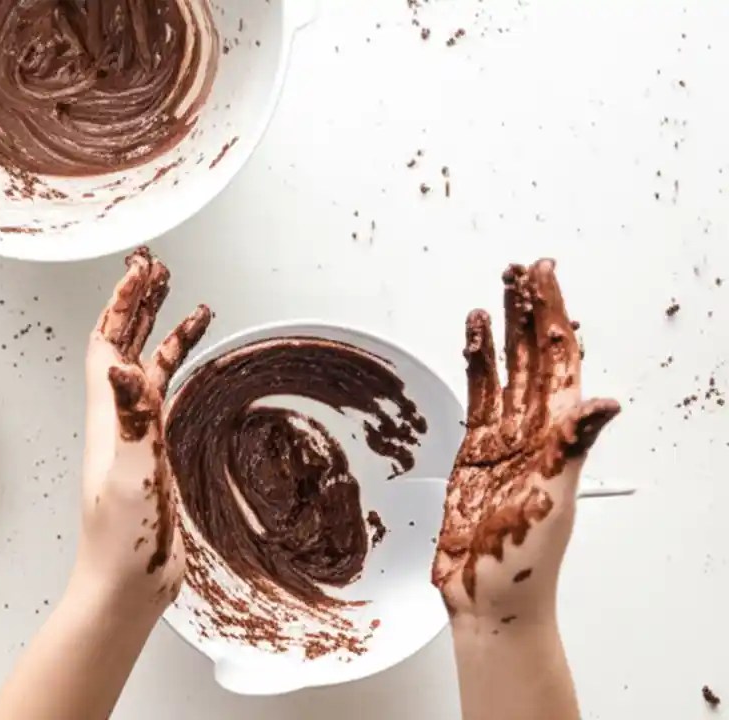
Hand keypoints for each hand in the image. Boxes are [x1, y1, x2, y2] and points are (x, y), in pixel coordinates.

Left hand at [76, 248, 210, 612]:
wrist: (125, 589)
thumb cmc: (122, 544)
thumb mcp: (131, 477)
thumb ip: (131, 421)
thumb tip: (123, 366)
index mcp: (108, 418)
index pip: (109, 343)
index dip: (123, 303)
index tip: (142, 268)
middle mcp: (118, 422)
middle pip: (125, 346)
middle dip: (140, 304)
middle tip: (158, 268)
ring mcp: (135, 440)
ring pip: (148, 370)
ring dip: (162, 333)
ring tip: (186, 303)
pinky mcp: (154, 459)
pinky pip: (166, 401)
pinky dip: (179, 373)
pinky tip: (193, 367)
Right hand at [432, 260, 619, 620]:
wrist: (488, 600)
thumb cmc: (524, 563)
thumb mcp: (555, 502)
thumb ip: (574, 449)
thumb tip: (605, 403)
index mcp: (557, 436)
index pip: (558, 361)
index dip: (553, 317)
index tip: (546, 277)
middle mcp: (533, 431)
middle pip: (533, 355)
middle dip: (530, 309)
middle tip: (523, 267)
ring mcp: (503, 441)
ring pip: (506, 369)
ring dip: (504, 329)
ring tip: (498, 290)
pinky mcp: (474, 454)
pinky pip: (477, 397)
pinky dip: (475, 364)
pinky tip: (472, 338)